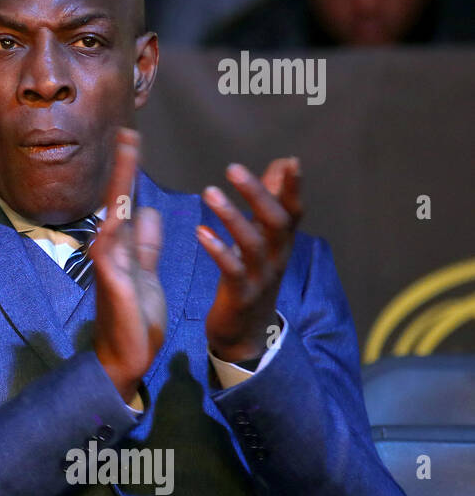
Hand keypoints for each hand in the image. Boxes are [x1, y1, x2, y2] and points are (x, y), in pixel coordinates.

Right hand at [91, 129, 165, 402]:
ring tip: (127, 161)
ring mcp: (108, 265)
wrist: (125, 358)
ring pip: (113, 218)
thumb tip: (150, 212)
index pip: (128, 202)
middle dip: (123, 168)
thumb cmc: (135, 318)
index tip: (133, 141)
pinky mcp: (112, 283)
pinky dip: (117, 230)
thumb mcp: (146, 273)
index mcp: (124, 248)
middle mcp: (111, 250)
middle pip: (117, 202)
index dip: (130, 172)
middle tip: (129, 134)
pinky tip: (120, 211)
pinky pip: (114, 252)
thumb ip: (147, 245)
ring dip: (119, 188)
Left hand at [198, 158, 301, 363]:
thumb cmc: (252, 279)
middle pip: (275, 221)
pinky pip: (232, 270)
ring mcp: (260, 277)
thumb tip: (280, 165)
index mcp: (282, 244)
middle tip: (233, 168)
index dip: (294, 187)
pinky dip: (218, 250)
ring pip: (252, 243)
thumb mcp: (264, 241)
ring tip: (210, 192)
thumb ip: (269, 203)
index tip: (291, 161)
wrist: (247, 335)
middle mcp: (277, 257)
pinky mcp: (241, 295)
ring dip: (232, 216)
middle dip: (256, 193)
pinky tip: (200, 232)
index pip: (293, 211)